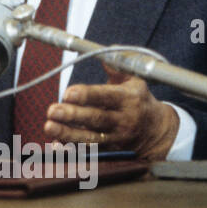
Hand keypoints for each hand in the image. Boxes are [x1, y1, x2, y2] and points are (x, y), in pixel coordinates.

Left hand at [42, 64, 179, 160]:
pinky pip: (90, 153)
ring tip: (49, 127)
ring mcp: (117, 138)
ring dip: (68, 134)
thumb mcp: (134, 81)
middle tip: (52, 110)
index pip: (107, 96)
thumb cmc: (138, 100)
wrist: (157, 131)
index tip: (68, 93)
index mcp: (129, 99)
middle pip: (96, 119)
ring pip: (91, 138)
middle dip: (72, 115)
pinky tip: (57, 146)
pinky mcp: (111, 152)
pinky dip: (73, 150)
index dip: (87, 95)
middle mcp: (124, 120)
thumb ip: (116, 68)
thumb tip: (102, 54)